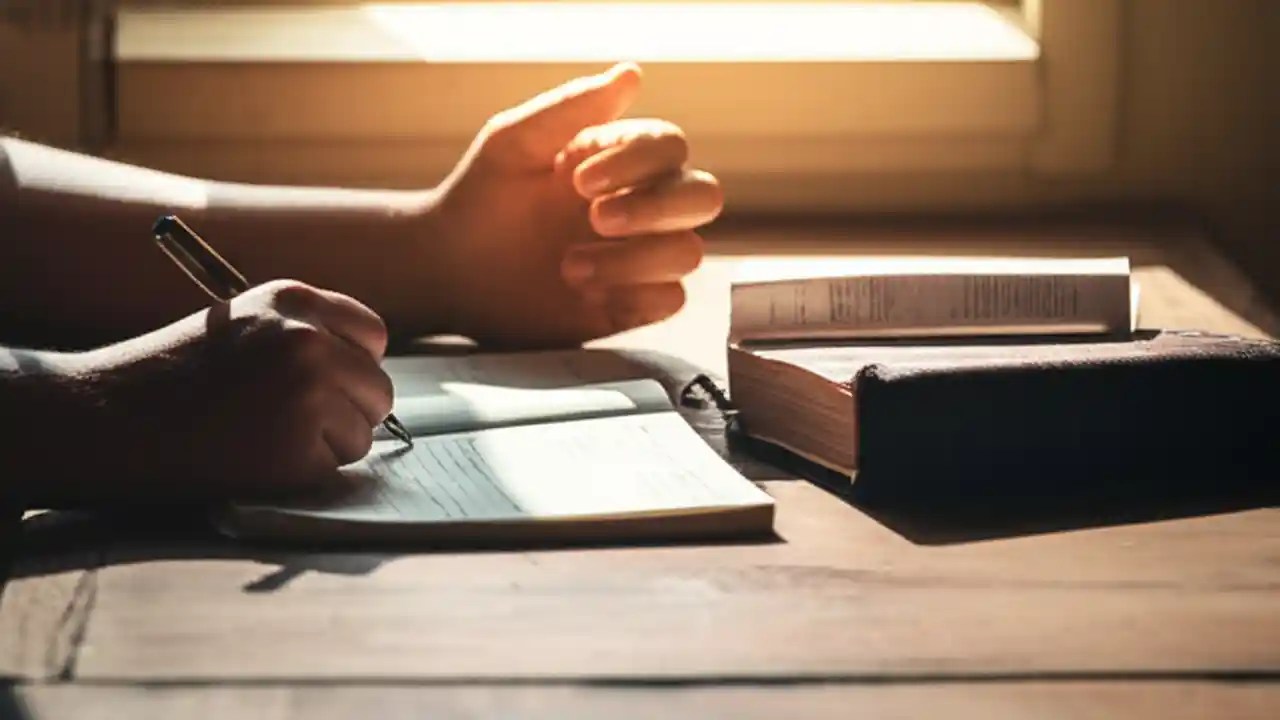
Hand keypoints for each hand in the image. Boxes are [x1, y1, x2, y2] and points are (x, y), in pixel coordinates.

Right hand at [48, 281, 392, 503]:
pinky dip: (301, 476)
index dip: (354, 367)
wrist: (101, 417)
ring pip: (361, 435)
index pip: (372, 335)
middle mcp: (308, 340)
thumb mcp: (239, 326)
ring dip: (324, 448)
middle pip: (377, 390)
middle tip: (288, 423)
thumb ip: (302, 337)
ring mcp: (308, 394)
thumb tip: (364, 373)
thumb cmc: (165, 377)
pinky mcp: (298, 449)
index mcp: (294, 301)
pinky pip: (332, 471)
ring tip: (259, 437)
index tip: (330, 384)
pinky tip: (252, 460)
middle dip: (347, 413)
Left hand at [426, 62, 722, 348]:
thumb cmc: (479, 198)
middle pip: (703, 196)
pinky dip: (638, 294)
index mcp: (619, 159)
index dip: (637, 161)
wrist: (448, 269)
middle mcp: (641, 205)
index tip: (576, 181)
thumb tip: (631, 73)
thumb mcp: (513, 143)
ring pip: (689, 252)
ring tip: (569, 267)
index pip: (669, 147)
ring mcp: (639, 257)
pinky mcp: (630, 304)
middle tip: (597, 219)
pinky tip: (586, 292)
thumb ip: (571, 108)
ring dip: (636, 259)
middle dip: (658, 206)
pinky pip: (671, 300)